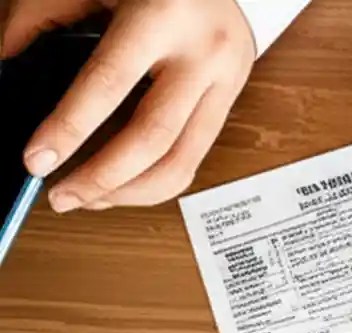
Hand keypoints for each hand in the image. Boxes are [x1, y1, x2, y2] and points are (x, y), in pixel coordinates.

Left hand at [1, 0, 255, 210]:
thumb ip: (41, 17)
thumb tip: (3, 69)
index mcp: (162, 14)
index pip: (109, 83)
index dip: (70, 127)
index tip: (37, 161)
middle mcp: (203, 53)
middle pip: (154, 137)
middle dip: (103, 178)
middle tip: (62, 197)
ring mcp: (226, 81)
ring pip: (182, 162)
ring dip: (131, 192)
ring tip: (90, 198)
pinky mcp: (231, 102)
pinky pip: (194, 158)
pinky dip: (154, 182)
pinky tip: (122, 184)